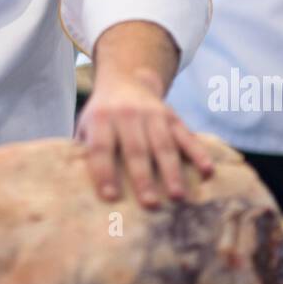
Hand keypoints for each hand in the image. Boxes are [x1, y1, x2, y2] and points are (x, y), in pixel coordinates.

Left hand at [76, 66, 213, 208]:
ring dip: (171, 171)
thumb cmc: (102, 114)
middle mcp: (127, 114)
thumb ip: (83, 150)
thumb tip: (76, 188)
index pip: (101, 147)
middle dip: (143, 178)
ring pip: (163, 145)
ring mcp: (153, 114)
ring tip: (176, 196)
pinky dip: (198, 153)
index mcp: (101, 118)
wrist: (126, 79)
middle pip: (135, 149)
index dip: (104, 171)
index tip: (110, 196)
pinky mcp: (172, 116)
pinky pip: (187, 136)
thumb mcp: (86, 125)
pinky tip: (206, 171)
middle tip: (149, 204)